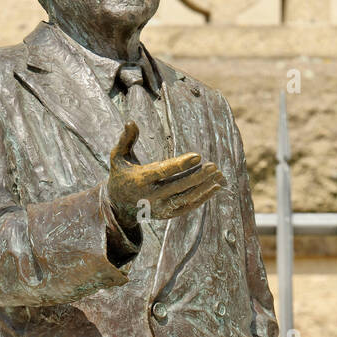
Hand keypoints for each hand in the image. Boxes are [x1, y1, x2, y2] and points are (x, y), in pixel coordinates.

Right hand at [107, 122, 225, 232]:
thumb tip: (131, 122)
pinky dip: (202, 198)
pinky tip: (215, 188)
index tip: (198, 156)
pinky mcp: (166, 215)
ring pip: (185, 199)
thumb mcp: (118, 157)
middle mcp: (150, 197)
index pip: (163, 172)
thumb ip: (125, 140)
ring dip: (203, 188)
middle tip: (214, 166)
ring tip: (219, 176)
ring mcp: (159, 208)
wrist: (118, 205)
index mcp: (140, 181)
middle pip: (178, 187)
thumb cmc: (121, 175)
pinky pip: (186, 207)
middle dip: (197, 177)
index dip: (181, 164)